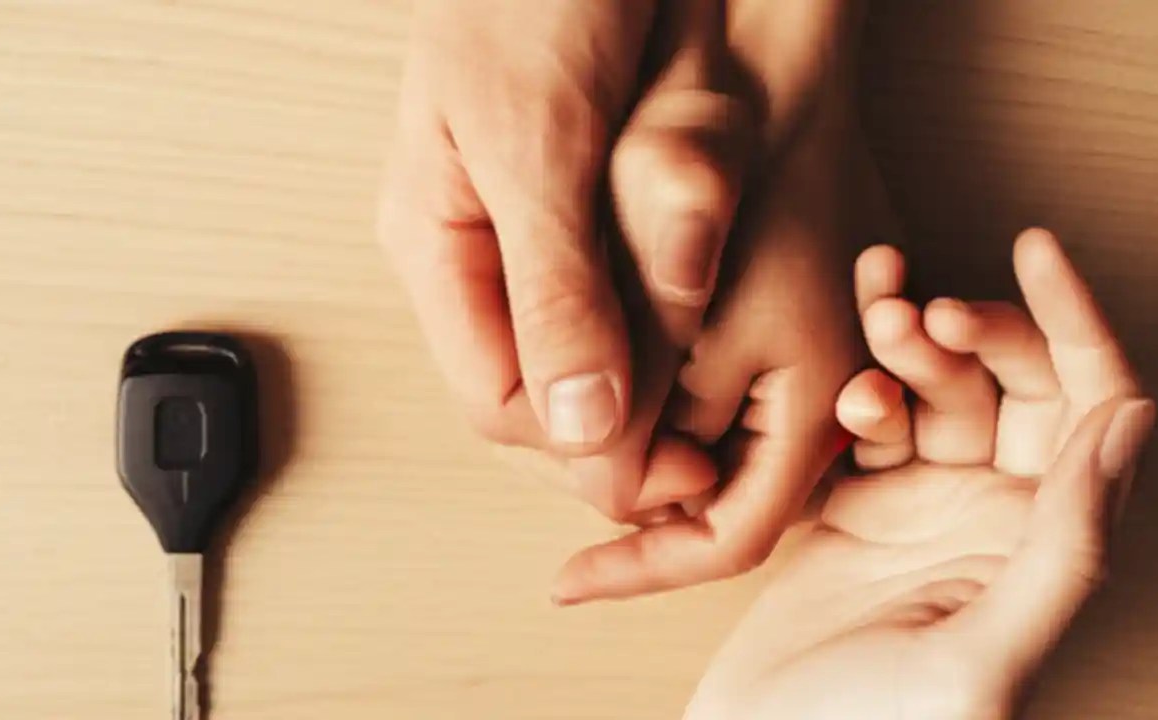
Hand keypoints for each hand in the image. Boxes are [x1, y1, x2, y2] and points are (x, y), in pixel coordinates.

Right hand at [378, 1, 748, 518]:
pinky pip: (617, 308)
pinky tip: (712, 352)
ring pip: (577, 361)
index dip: (584, 454)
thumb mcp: (539, 140)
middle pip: (534, 396)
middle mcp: (477, 252)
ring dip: (646, 400)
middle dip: (618, 440)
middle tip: (710, 467)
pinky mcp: (587, 207)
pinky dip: (667, 342)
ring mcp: (529, 231)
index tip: (682, 472)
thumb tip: (580, 426)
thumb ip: (554, 284)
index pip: (499, 401)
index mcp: (438, 243)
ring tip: (719, 427)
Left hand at [554, 0, 889, 602]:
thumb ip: (642, 415)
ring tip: (572, 443)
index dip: (645, 565)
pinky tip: (609, 386)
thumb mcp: (670, 306)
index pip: (730, 536)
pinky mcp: (797, 318)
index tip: (570, 579)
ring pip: (720, 448)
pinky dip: (662, 407)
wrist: (761, 66)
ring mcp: (823, 353)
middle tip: (563, 505)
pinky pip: (726, 394)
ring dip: (647, 457)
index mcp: (825, 399)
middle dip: (642, 507)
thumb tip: (606, 497)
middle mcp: (839, 390)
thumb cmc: (724, 168)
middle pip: (725, 498)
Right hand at [683, 230, 1155, 719]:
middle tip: (917, 314)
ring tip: (870, 321)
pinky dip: (856, 389)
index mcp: (1048, 550)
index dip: (1076, 323)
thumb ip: (1067, 549)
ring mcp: (924, 510)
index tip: (1035, 253)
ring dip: (907, 347)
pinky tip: (839, 384)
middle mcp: (997, 521)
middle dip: (974, 331)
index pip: (1094, 406)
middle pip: (1013, 384)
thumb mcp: (983, 660)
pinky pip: (868, 422)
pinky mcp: (857, 509)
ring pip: (936, 393)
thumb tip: (1128, 422)